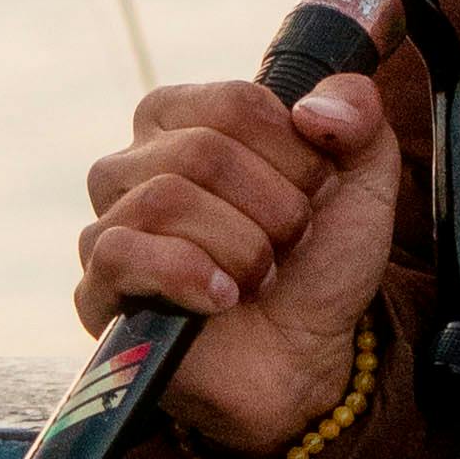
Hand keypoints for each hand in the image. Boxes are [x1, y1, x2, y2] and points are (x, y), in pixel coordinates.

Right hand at [77, 74, 400, 456]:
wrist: (305, 355)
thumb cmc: (318, 259)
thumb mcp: (362, 177)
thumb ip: (357, 113)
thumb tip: (311, 109)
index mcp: (185, 119)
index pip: (234, 103)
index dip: (294, 154)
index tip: (316, 193)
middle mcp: (134, 164)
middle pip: (202, 151)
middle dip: (274, 207)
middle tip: (292, 243)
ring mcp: (109, 225)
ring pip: (165, 198)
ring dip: (242, 246)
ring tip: (262, 276)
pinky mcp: (97, 290)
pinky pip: (121, 254)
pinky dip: (189, 276)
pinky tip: (223, 299)